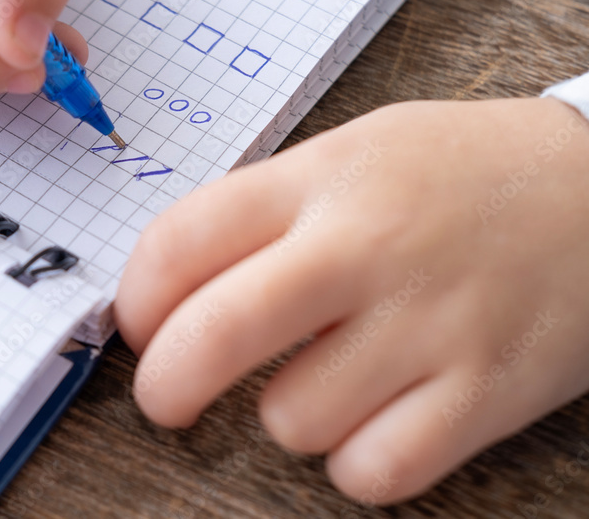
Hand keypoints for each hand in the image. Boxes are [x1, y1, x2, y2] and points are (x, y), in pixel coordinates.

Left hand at [115, 97, 588, 503]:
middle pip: (211, 335)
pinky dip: (357, 460)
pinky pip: (373, 470)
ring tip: (327, 378)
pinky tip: (375, 419)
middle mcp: (367, 248)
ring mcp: (430, 324)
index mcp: (321, 179)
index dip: (133, 301)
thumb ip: (262, 211)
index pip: (178, 242)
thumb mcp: (353, 152)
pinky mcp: (488, 391)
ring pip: (291, 419)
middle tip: (167, 395)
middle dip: (164, 385)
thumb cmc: (459, 172)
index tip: (138, 326)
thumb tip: (169, 286)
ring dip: (289, 415)